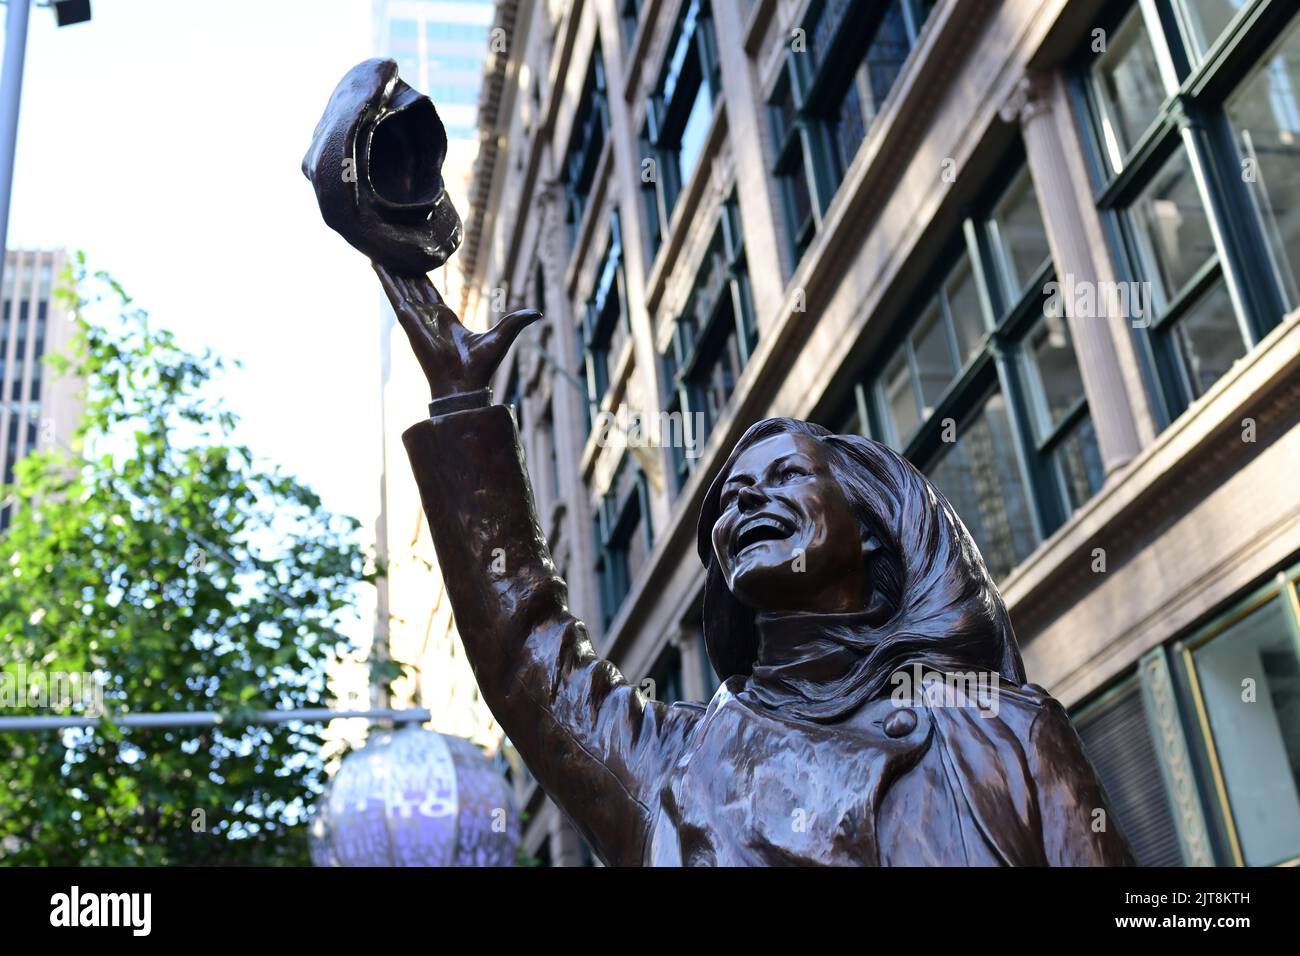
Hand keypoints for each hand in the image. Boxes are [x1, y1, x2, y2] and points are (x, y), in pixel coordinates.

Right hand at [374, 263, 540, 400]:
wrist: (465, 383)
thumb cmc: (480, 365)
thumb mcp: (502, 335)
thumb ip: (515, 322)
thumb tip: (537, 313)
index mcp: (446, 320)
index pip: (431, 294)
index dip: (423, 278)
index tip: (416, 263)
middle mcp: (428, 317)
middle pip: (413, 286)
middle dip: (404, 269)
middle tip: (394, 248)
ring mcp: (416, 318)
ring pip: (401, 286)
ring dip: (391, 269)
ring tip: (380, 249)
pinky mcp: (408, 320)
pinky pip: (394, 294)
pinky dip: (385, 279)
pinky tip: (375, 263)